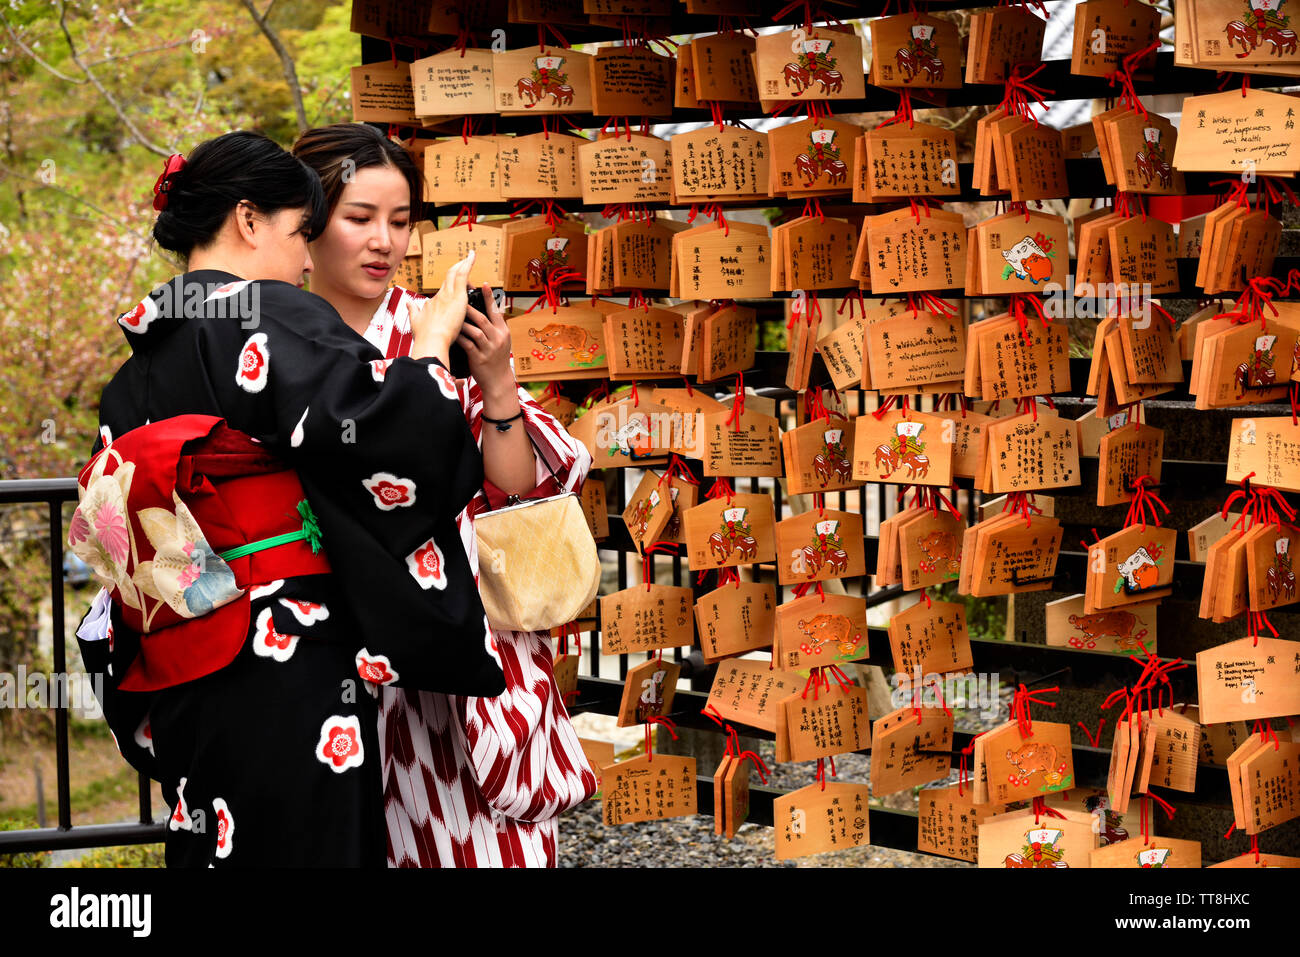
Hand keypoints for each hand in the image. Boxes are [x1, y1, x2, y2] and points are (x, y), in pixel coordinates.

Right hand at [410, 250, 473, 363]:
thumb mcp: (416, 322)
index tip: (455, 282)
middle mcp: (440, 296)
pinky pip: (463, 275)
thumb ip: (413, 311)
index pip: (443, 289)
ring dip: (463, 264)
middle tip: (464, 262)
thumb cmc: (425, 336)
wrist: (431, 342)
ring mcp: (448, 295)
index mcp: (433, 303)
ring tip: (470, 257)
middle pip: (448, 277)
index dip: (450, 284)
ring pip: (455, 273)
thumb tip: (408, 303)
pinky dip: (468, 264)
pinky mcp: (457, 296)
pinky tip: (472, 256)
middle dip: (456, 269)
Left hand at [458, 283, 514, 400]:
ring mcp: (489, 349)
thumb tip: (483, 311)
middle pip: (483, 319)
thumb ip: (493, 327)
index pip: (496, 311)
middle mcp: (498, 339)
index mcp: (503, 332)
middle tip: (459, 299)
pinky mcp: (479, 358)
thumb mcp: (500, 342)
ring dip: (462, 322)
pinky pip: (467, 344)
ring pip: (475, 331)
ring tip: (452, 316)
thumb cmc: (495, 359)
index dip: (489, 298)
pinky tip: (451, 333)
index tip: (483, 284)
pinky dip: (459, 337)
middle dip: (469, 308)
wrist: (498, 381)